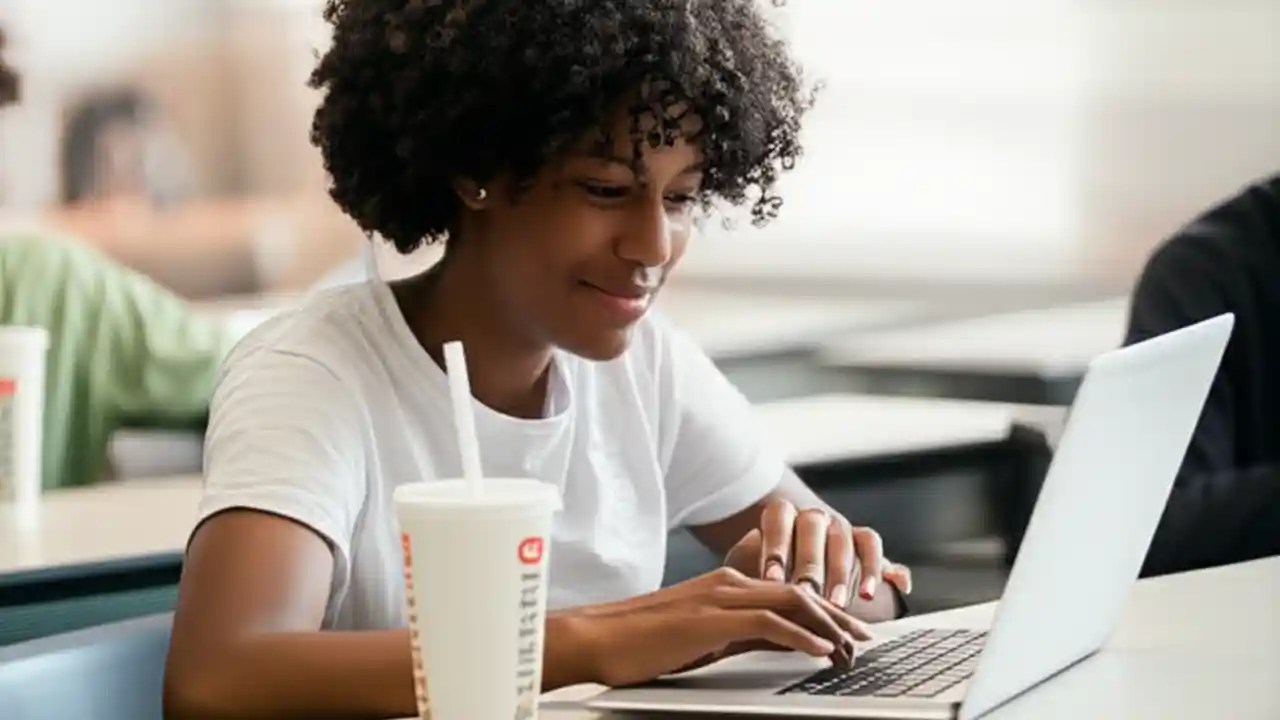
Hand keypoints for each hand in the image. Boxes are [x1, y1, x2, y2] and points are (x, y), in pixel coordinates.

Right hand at [572, 567, 872, 687]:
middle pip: (800, 591)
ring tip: (851, 648)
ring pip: (792, 602)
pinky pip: (771, 624)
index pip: (788, 591)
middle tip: (864, 638)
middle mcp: (729, 583)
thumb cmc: (642, 642)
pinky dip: (802, 637)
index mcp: (725, 584)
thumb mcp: (703, 636)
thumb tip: (780, 642)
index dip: (825, 609)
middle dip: (839, 615)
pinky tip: (821, 650)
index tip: (849, 629)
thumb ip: (741, 633)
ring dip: (829, 626)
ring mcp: (721, 598)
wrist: (598, 638)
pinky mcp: (713, 619)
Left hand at [723, 499, 911, 607]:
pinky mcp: (864, 541)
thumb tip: (730, 581)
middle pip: (813, 529)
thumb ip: (745, 570)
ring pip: (844, 539)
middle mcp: (812, 517)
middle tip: (807, 594)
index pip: (778, 518)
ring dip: (842, 573)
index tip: (770, 578)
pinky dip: (876, 568)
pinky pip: (872, 546)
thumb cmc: (765, 572)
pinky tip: (876, 592)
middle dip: (810, 564)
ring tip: (837, 604)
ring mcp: (840, 527)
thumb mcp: (749, 568)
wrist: (797, 567)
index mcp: (782, 515)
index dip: (775, 546)